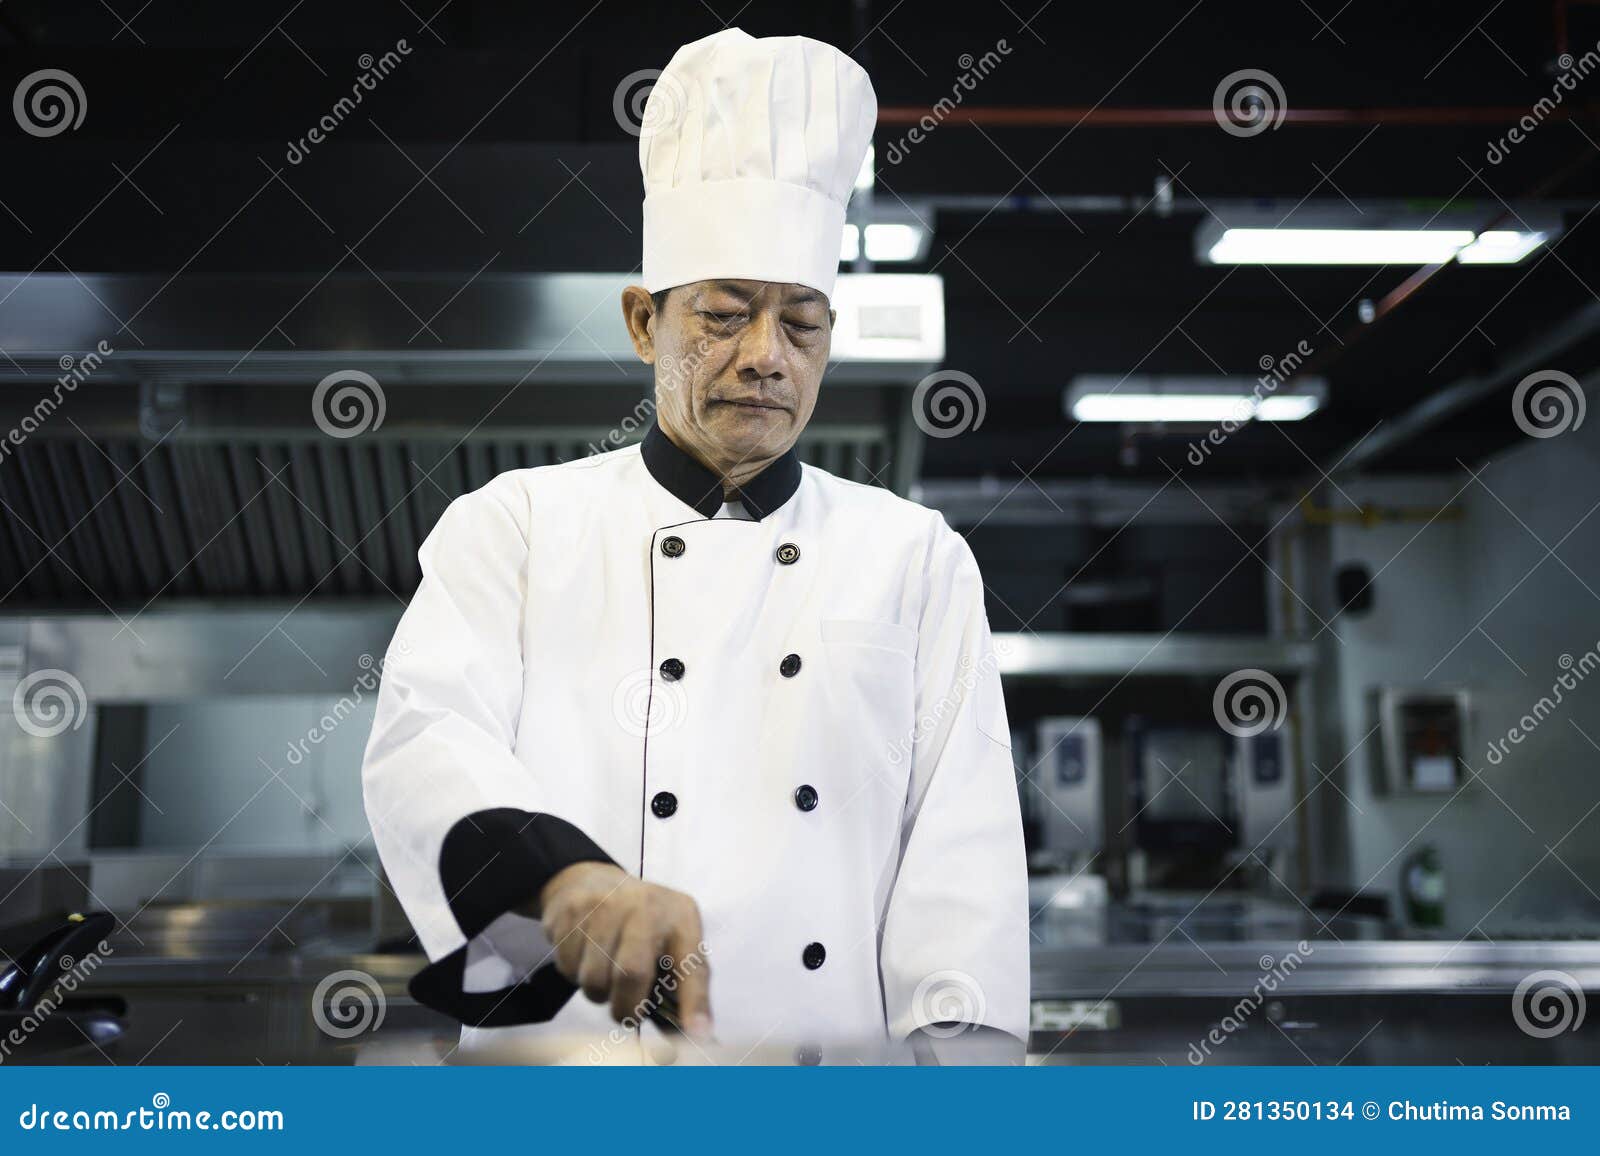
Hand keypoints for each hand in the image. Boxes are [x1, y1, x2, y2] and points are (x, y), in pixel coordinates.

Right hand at [534, 861, 712, 1037]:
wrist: (591, 880)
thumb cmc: (642, 920)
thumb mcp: (672, 935)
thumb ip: (683, 979)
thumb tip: (695, 1031)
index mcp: (680, 917)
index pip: (692, 965)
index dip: (695, 1002)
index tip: (697, 1034)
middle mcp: (645, 906)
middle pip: (631, 974)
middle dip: (626, 1008)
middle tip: (625, 1012)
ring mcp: (604, 905)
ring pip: (594, 979)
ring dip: (597, 991)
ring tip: (604, 970)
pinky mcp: (570, 913)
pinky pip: (568, 968)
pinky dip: (574, 973)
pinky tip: (584, 952)